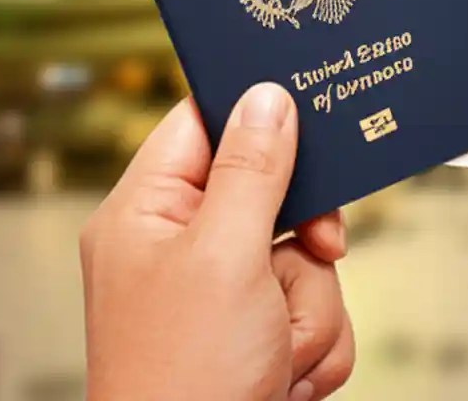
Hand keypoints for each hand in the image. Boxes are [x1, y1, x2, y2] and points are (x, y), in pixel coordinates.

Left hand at [80, 83, 353, 400]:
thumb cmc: (184, 377)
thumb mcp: (224, 256)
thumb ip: (254, 171)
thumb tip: (270, 94)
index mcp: (149, 213)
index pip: (204, 124)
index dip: (258, 114)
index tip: (313, 109)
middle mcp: (184, 247)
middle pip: (279, 195)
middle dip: (304, 245)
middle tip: (318, 248)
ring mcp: (225, 295)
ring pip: (310, 261)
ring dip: (309, 311)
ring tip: (272, 352)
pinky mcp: (259, 335)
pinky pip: (318, 311)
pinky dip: (314, 347)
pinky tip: (280, 377)